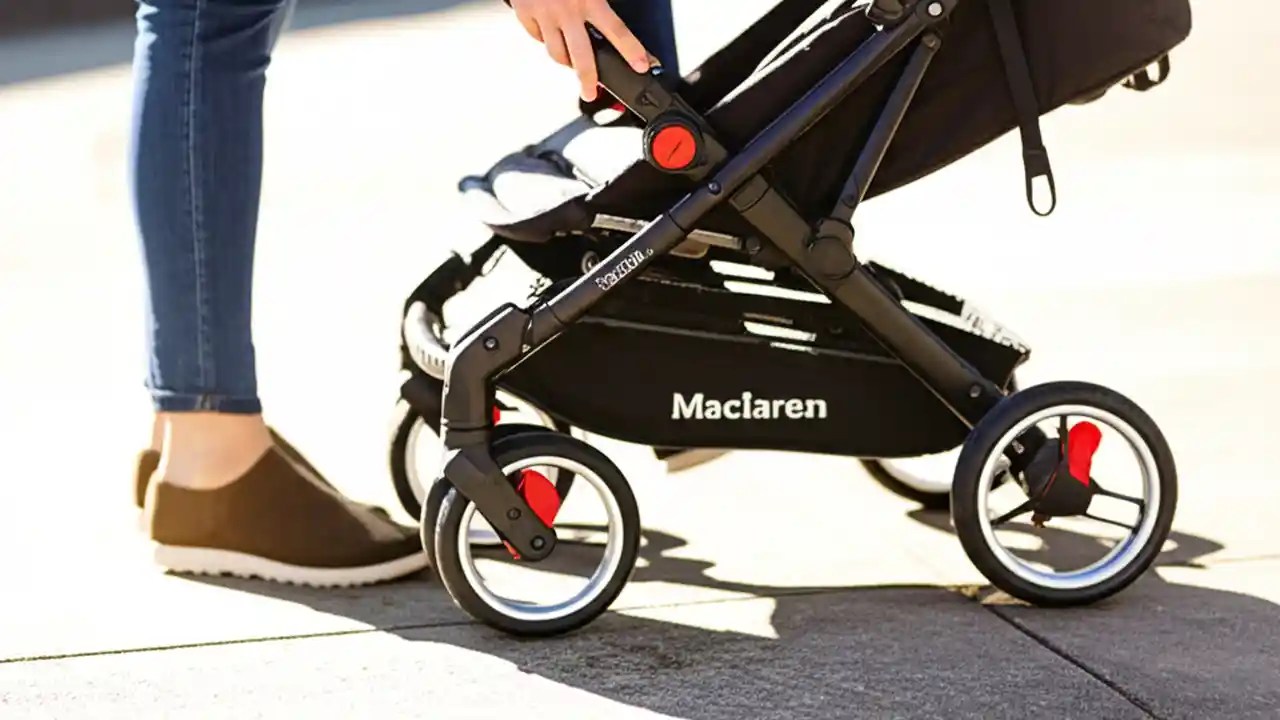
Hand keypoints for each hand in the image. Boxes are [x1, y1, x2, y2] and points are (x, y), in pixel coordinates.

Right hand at [510, 0, 652, 101]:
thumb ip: (598, 4)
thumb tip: (613, 29)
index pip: (617, 31)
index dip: (632, 51)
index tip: (642, 66)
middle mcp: (567, 9)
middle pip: (581, 57)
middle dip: (588, 80)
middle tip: (590, 92)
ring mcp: (544, 14)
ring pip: (556, 53)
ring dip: (565, 61)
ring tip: (571, 62)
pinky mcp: (525, 13)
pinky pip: (537, 37)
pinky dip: (545, 39)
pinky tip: (550, 33)